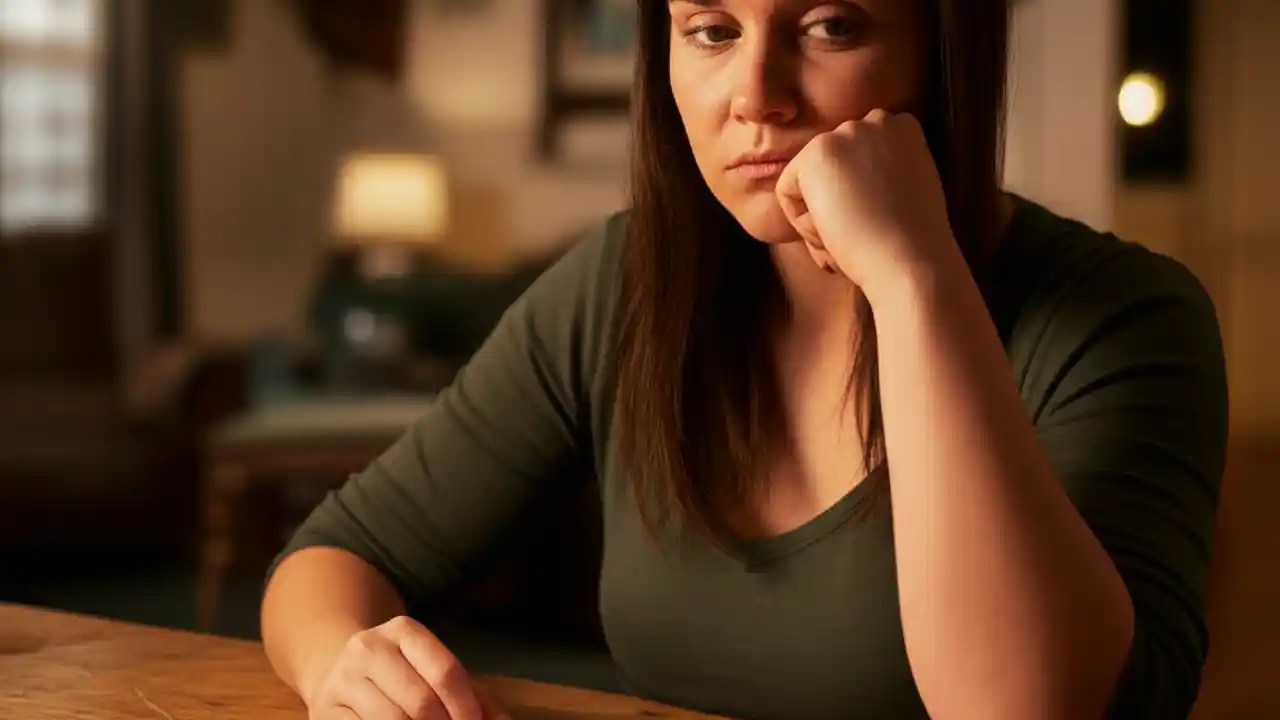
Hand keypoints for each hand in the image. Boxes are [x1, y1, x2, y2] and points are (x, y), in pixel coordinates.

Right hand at [305, 616, 510, 719]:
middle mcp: (368, 648)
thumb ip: (473, 695)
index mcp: (403, 631)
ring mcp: (342, 680)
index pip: (445, 671)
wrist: (336, 667)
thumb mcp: (434, 670)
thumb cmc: (400, 673)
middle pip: (420, 702)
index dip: (466, 707)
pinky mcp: (324, 712)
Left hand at [774, 109, 963, 303]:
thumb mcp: (907, 190)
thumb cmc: (911, 243)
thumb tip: (846, 181)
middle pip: (829, 171)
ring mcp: (846, 133)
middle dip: (837, 207)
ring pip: (808, 183)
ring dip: (821, 218)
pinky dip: (803, 223)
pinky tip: (835, 231)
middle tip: (862, 236)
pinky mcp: (817, 152)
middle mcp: (876, 120)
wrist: (910, 259)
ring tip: (850, 237)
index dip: (859, 200)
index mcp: (903, 128)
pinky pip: (786, 191)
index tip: (880, 222)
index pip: (855, 163)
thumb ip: (881, 170)